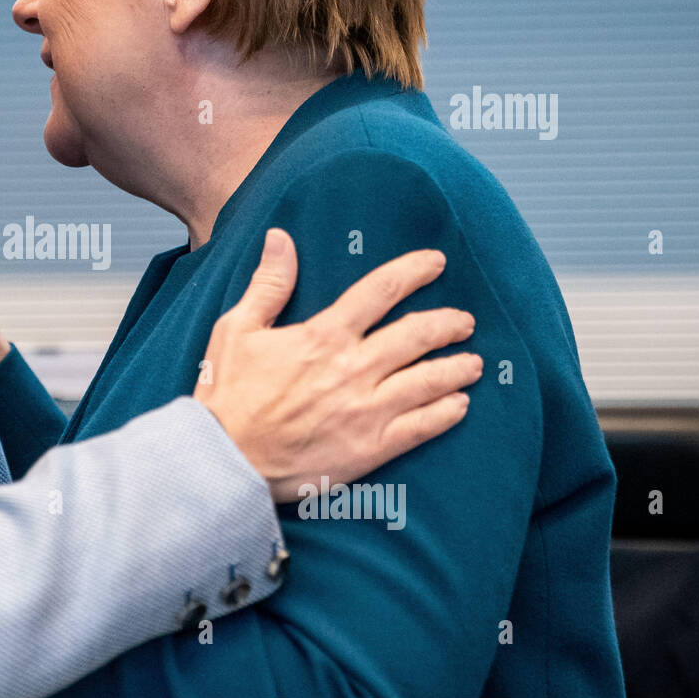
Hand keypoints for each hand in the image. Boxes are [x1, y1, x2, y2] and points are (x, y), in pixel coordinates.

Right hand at [194, 229, 481, 502]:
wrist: (225, 459)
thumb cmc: (226, 396)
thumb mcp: (236, 329)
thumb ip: (268, 284)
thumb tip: (280, 238)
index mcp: (323, 337)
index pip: (380, 291)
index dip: (413, 272)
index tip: (436, 263)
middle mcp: (352, 369)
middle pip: (417, 335)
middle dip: (448, 324)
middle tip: (464, 321)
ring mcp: (366, 411)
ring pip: (428, 381)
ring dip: (457, 368)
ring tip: (473, 362)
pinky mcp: (370, 448)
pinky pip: (422, 427)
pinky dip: (446, 413)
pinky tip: (460, 405)